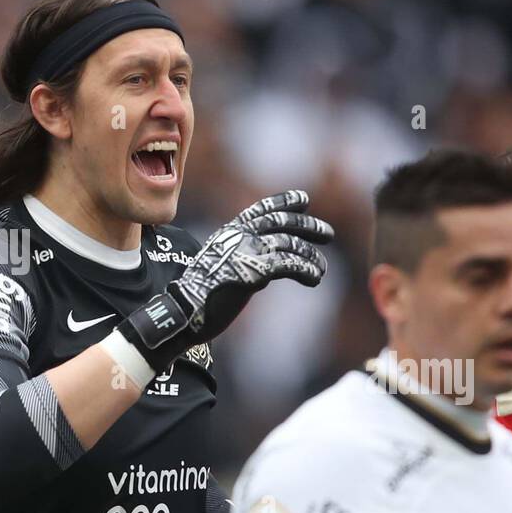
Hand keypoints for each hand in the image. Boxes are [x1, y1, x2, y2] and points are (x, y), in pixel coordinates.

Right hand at [119, 190, 332, 369]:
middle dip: (307, 226)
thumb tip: (273, 262)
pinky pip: (287, 265)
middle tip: (328, 233)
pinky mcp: (251, 271)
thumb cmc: (202, 296)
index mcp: (229, 233)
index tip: (304, 199)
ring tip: (322, 270)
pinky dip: (305, 270)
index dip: (284, 202)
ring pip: (288, 244)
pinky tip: (314, 278)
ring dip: (310, 256)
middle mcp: (238, 237)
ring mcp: (244, 252)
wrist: (183, 313)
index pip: (261, 210)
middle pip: (280, 223)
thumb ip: (247, 258)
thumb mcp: (224, 266)